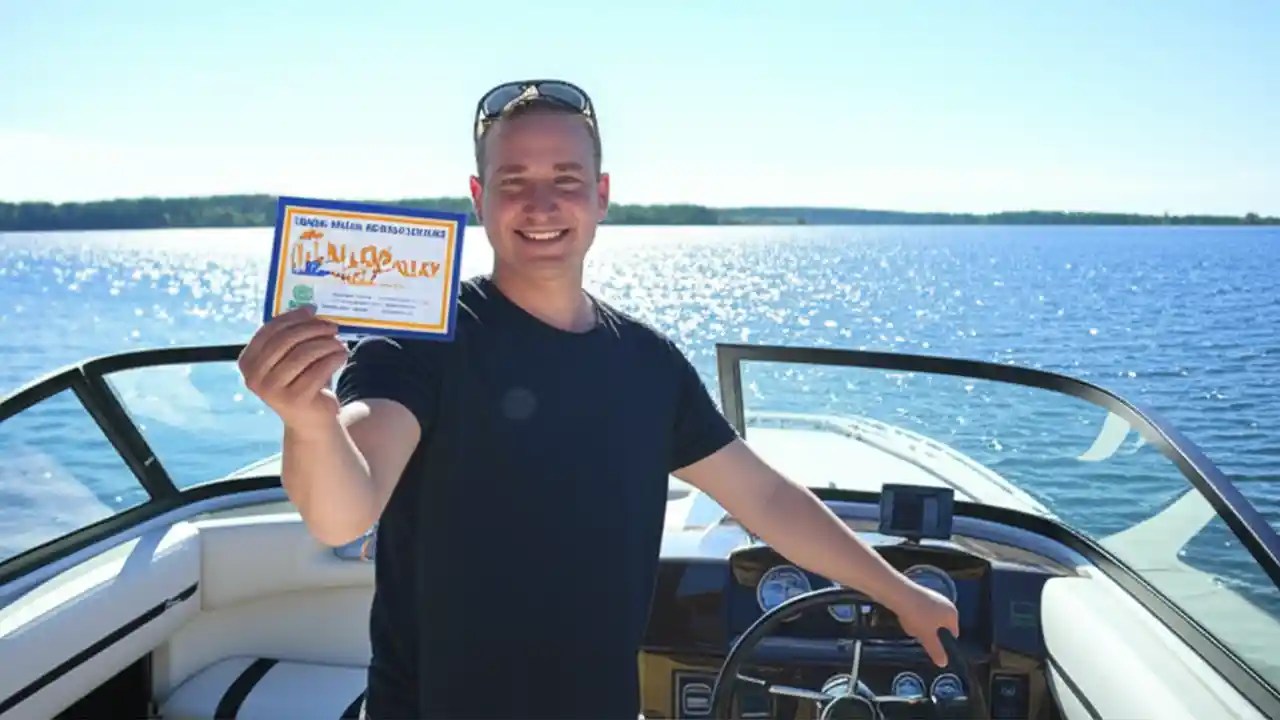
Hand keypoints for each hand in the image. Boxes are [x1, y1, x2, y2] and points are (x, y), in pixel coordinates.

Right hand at [238, 305, 348, 432]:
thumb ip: (293, 335)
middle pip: (286, 340)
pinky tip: (342, 355)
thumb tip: (309, 309)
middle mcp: (254, 377)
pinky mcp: (294, 400)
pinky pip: (318, 370)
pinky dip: (333, 358)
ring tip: (340, 343)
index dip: (292, 317)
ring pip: (303, 354)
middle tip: (333, 327)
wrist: (311, 419)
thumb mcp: (292, 357)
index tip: (313, 309)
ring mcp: (272, 391)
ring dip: (327, 344)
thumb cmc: (301, 381)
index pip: (269, 331)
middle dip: (312, 329)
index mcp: (248, 362)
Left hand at [886, 581, 960, 667]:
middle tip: (920, 636)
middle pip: (940, 626)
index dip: (944, 643)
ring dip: (920, 625)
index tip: (933, 647)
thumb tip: (944, 663)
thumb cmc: (918, 615)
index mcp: (952, 614)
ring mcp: (934, 597)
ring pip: (929, 618)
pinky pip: (920, 610)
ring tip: (910, 626)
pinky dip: (914, 615)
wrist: (899, 593)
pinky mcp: (921, 593)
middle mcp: (946, 603)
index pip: (953, 634)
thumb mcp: (927, 636)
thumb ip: (936, 650)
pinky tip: (905, 617)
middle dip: (930, 633)